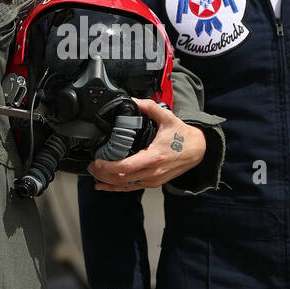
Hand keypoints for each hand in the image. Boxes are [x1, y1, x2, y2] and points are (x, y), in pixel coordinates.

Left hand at [87, 98, 204, 191]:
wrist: (198, 150)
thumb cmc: (183, 136)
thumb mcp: (167, 118)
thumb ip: (149, 107)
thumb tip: (133, 100)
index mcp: (154, 157)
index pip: (126, 167)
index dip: (108, 167)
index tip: (97, 161)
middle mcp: (153, 172)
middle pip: (121, 178)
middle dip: (103, 173)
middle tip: (91, 165)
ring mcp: (153, 180)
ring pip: (124, 186)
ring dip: (107, 181)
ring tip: (94, 173)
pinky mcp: (153, 183)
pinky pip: (131, 188)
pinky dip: (115, 188)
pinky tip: (103, 185)